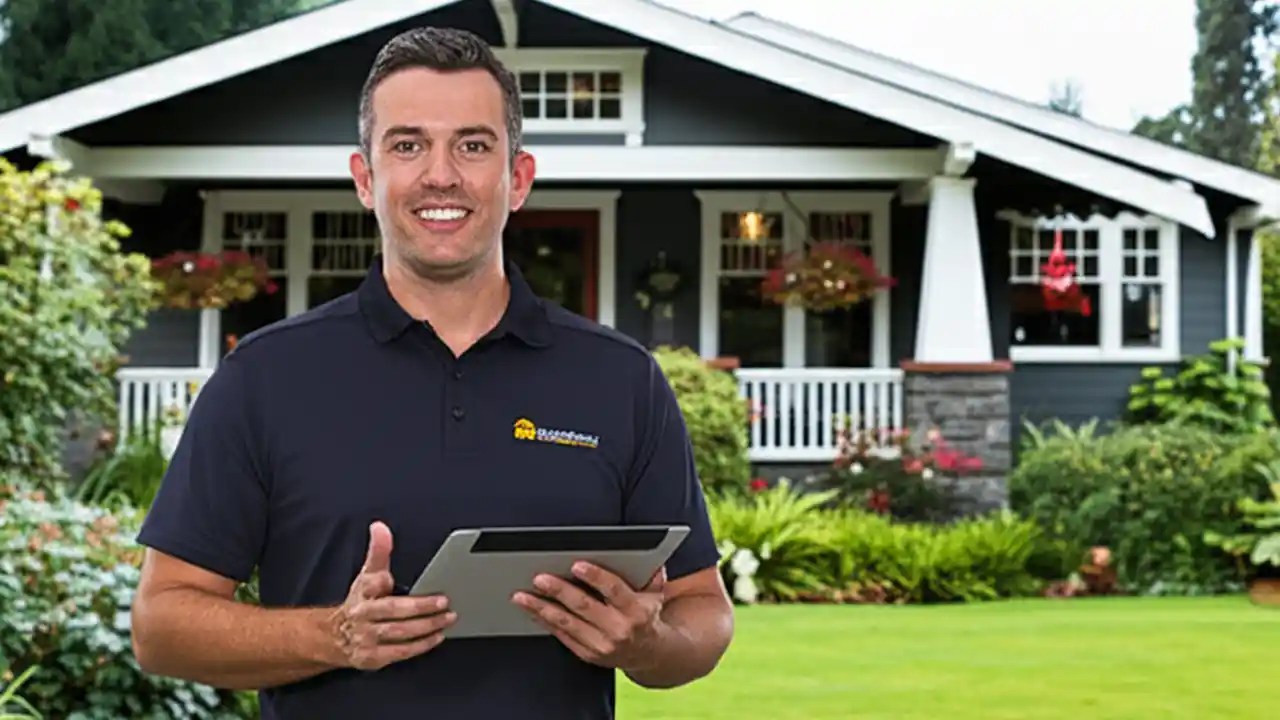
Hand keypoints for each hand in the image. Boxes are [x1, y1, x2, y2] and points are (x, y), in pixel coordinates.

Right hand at [328, 521, 454, 670]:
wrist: (335, 637)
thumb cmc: (360, 602)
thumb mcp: (367, 574)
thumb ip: (379, 552)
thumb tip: (380, 527)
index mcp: (363, 593)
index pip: (376, 584)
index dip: (384, 579)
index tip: (398, 577)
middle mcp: (363, 616)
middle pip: (394, 611)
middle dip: (421, 607)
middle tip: (445, 602)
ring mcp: (366, 639)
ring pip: (400, 633)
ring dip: (426, 627)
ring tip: (447, 619)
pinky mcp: (372, 658)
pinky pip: (400, 652)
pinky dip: (420, 646)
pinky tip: (437, 637)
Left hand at [512, 562, 665, 670]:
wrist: (648, 654)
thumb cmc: (646, 617)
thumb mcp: (654, 594)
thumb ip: (651, 575)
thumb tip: (649, 558)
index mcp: (636, 610)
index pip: (614, 590)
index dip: (595, 577)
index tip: (577, 565)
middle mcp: (618, 629)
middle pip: (584, 606)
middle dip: (559, 591)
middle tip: (540, 579)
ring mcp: (602, 644)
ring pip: (567, 623)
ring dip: (542, 608)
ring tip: (523, 597)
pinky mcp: (589, 654)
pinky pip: (563, 636)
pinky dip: (545, 622)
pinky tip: (533, 611)